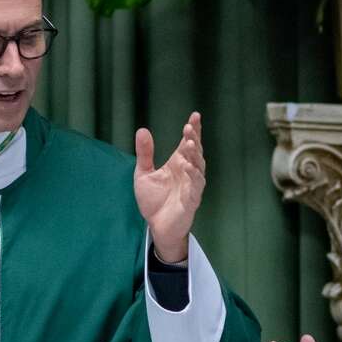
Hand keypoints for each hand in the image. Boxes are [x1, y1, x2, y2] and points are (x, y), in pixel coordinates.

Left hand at [134, 112, 204, 263]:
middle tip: (189, 126)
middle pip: (195, 152)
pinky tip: (187, 166)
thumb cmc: (154, 201)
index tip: (195, 115)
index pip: (188, 143)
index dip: (194, 130)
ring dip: (194, 155)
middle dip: (194, 139)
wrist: (156, 226)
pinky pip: (195, 187)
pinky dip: (193, 176)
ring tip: (189, 143)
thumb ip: (144, 153)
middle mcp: (188, 172)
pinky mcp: (191, 201)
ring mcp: (191, 186)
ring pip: (198, 167)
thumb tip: (142, 130)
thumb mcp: (143, 174)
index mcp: (178, 164)